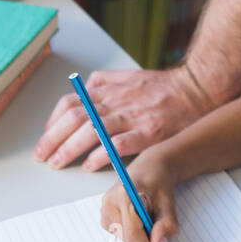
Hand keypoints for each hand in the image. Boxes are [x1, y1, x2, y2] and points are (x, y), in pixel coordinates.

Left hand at [34, 62, 212, 169]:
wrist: (197, 90)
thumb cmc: (164, 87)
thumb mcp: (129, 77)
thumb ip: (106, 83)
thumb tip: (86, 87)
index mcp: (108, 89)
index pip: (70, 102)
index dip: (53, 122)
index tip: (46, 137)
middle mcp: (116, 101)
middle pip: (74, 118)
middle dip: (53, 138)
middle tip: (42, 156)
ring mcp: (131, 116)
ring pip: (91, 130)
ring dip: (70, 148)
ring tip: (58, 163)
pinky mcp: (148, 132)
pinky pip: (117, 144)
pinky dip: (101, 155)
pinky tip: (91, 165)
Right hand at [100, 151, 179, 241]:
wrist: (149, 169)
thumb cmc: (159, 182)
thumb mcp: (169, 202)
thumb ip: (166, 225)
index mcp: (124, 195)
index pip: (133, 234)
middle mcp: (109, 203)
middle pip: (128, 240)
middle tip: (160, 229)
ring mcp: (104, 210)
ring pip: (124, 241)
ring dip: (140, 237)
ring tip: (149, 218)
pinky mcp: (104, 217)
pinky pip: (120, 236)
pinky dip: (132, 234)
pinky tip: (138, 218)